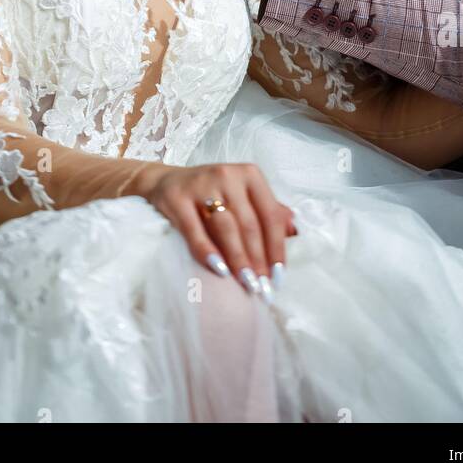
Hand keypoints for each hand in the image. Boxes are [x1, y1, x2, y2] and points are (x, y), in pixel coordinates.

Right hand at [134, 159, 297, 296]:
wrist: (166, 181)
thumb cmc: (212, 193)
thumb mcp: (242, 195)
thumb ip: (268, 210)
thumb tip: (296, 231)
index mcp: (249, 175)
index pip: (270, 214)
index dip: (277, 247)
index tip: (279, 276)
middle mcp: (227, 175)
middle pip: (249, 224)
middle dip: (259, 260)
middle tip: (263, 288)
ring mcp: (201, 186)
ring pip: (226, 228)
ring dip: (238, 259)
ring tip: (246, 284)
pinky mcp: (178, 199)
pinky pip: (195, 231)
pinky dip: (208, 252)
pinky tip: (219, 271)